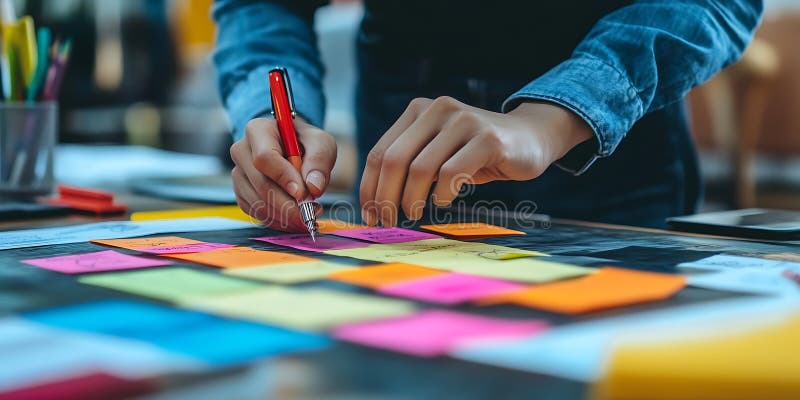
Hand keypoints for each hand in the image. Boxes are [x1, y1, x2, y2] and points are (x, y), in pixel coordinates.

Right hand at [230, 117, 335, 230]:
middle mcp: (242, 151)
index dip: (284, 178)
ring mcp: (239, 174)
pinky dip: (278, 220)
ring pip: (258, 202)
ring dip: (285, 215)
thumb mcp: (320, 142)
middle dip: (288, 204)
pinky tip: (295, 217)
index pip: (264, 158)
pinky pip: (256, 212)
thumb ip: (320, 160)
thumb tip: (313, 187)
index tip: (303, 193)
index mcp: (258, 131)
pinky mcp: (241, 193)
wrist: (291, 148)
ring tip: (309, 214)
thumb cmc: (304, 142)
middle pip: (260, 184)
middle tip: (311, 212)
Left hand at [359, 97, 592, 226]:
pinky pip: (451, 173)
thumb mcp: (438, 153)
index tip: (370, 216)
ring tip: (413, 215)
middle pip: (394, 161)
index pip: (380, 153)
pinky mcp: (487, 138)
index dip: (369, 188)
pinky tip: (442, 202)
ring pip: (419, 168)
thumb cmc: (477, 153)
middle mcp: (437, 110)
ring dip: (410, 200)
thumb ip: (409, 166)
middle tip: (388, 222)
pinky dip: (441, 195)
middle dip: (385, 198)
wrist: (530, 138)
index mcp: (417, 111)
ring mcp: (463, 121)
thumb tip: (375, 205)